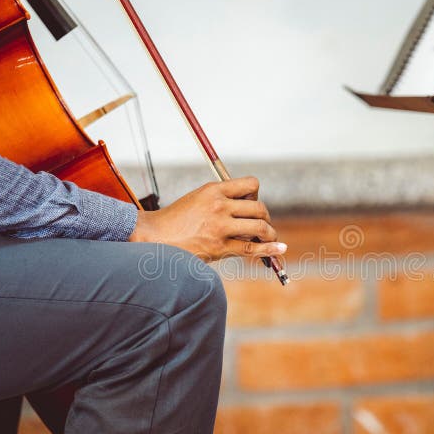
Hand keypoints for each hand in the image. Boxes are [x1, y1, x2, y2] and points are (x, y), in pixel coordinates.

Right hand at [128, 176, 286, 261]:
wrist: (154, 237)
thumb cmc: (176, 220)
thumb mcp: (198, 199)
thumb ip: (222, 201)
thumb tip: (249, 211)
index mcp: (214, 190)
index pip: (251, 184)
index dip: (256, 196)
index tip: (252, 206)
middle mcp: (219, 205)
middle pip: (259, 207)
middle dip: (265, 218)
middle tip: (262, 226)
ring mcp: (220, 226)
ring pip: (260, 226)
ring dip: (269, 234)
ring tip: (270, 239)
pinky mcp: (220, 246)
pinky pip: (252, 247)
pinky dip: (269, 249)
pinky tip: (279, 249)